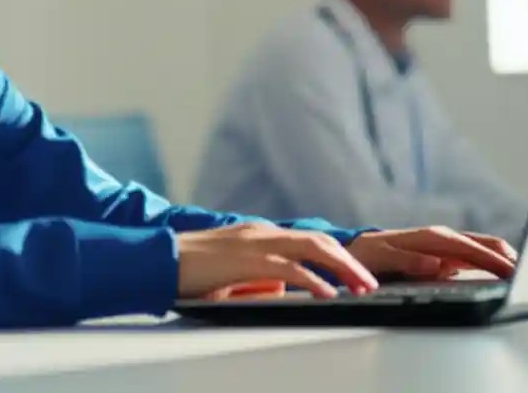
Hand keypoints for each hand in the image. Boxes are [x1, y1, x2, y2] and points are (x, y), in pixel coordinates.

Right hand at [176, 222, 379, 299]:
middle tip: (370, 282)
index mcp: (258, 235)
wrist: (158, 260)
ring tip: (361, 286)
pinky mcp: (246, 259)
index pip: (307, 241)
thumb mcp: (231, 274)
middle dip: (348, 261)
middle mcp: (261, 233)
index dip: (336, 256)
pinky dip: (314, 280)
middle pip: (318, 241)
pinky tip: (329, 293)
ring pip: (312, 249)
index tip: (356, 275)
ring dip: (342, 268)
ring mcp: (254, 243)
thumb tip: (284, 290)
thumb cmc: (189, 270)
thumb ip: (259, 279)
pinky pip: (289, 268)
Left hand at [346, 226, 517, 280]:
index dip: (493, 260)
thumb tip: (437, 265)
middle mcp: (444, 237)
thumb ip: (408, 261)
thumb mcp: (383, 258)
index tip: (513, 271)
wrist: (360, 250)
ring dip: (506, 260)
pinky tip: (508, 275)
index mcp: (432, 237)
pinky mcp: (449, 255)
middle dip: (509, 258)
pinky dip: (496, 263)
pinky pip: (478, 256)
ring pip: (486, 248)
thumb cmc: (370, 254)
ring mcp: (448, 245)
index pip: (471, 248)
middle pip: (487, 244)